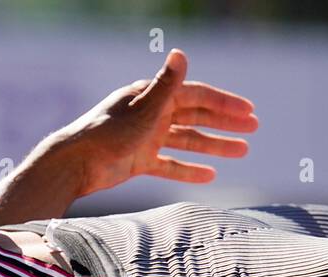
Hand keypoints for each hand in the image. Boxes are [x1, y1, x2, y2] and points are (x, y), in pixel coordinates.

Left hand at [61, 49, 256, 197]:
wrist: (74, 165)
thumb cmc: (106, 133)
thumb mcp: (143, 109)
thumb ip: (166, 84)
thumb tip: (180, 52)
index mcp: (153, 97)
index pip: (197, 96)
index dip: (224, 103)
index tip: (249, 112)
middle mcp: (151, 115)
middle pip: (195, 117)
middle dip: (225, 122)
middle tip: (253, 129)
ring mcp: (145, 138)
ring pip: (186, 141)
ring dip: (213, 146)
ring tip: (242, 151)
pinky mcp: (137, 161)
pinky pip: (168, 165)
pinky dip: (187, 169)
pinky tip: (209, 174)